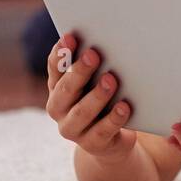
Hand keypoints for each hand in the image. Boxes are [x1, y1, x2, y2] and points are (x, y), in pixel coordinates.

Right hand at [45, 34, 135, 161]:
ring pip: (82, 111)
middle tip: (93, 54)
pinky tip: (125, 106)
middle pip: (66, 89)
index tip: (71, 36)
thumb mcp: (95, 83)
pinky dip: (114, 118)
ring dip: (96, 95)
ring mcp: (73, 129)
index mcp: (57, 88)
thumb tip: (103, 39)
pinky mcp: (92, 144)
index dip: (61, 53)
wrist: (111, 140)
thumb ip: (94, 66)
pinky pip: (103, 131)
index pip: (55, 68)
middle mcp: (59, 109)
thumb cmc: (103, 102)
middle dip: (79, 71)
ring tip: (111, 79)